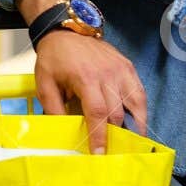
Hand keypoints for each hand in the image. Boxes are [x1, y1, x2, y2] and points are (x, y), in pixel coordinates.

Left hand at [34, 31, 147, 154]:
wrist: (67, 31)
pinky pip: (139, 93)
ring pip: (135, 104)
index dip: (100, 136)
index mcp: (86, 78)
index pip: (98, 113)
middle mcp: (108, 74)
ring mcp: (121, 70)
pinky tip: (137, 123)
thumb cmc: (55, 58)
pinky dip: (140, 110)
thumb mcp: (45, 84)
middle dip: (116, 136)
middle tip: (114, 154)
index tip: (100, 153)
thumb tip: (66, 134)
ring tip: (132, 143)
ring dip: (135, 126)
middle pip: (118, 112)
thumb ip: (55, 109)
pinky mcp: (128, 67)